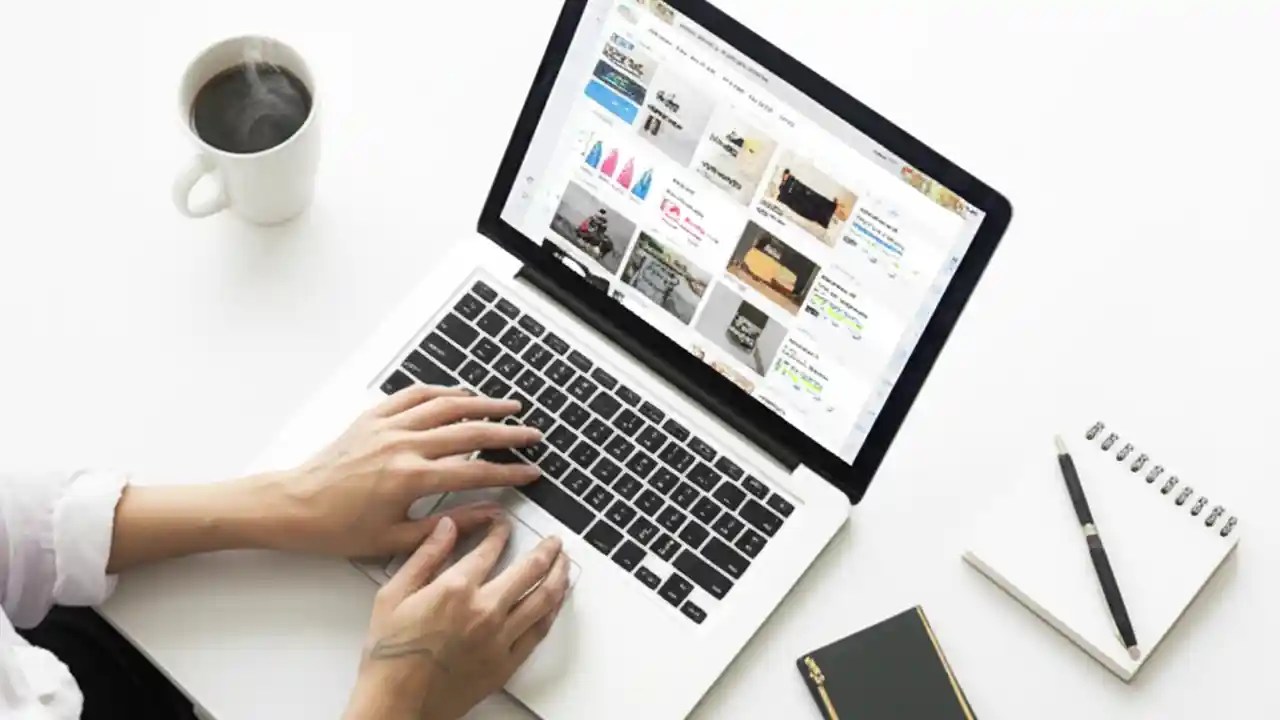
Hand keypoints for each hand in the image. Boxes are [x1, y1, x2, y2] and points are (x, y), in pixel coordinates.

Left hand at [266, 385, 542, 557]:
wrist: (292, 506)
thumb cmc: (336, 529)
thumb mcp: (394, 540)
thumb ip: (447, 527)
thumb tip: (488, 516)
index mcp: (409, 478)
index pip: (474, 470)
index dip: (508, 472)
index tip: (530, 472)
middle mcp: (402, 445)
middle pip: (468, 431)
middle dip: (507, 433)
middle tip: (533, 435)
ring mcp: (387, 426)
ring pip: (446, 405)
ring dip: (482, 403)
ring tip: (508, 406)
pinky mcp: (373, 417)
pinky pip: (414, 396)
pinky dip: (442, 392)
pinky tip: (460, 395)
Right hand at [344, 517, 570, 719]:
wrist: (397, 703)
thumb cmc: (390, 655)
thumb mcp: (393, 595)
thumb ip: (424, 556)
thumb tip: (446, 526)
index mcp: (455, 589)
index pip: (490, 548)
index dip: (500, 530)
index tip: (504, 523)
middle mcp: (484, 610)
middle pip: (529, 570)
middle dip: (546, 550)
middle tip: (553, 541)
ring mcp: (499, 638)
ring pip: (543, 599)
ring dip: (558, 576)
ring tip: (564, 564)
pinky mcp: (506, 663)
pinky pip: (538, 631)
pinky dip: (552, 612)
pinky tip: (555, 602)